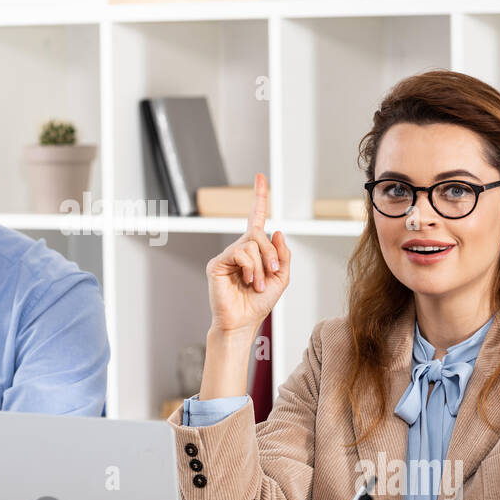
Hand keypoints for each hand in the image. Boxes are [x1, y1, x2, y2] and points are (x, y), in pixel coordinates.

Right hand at [205, 172, 290, 335]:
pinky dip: (250, 268)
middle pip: (259, 234)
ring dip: (261, 266)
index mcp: (254, 250)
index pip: (256, 218)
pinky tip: (247, 281)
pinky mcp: (217, 263)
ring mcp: (227, 255)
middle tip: (271, 273)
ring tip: (256, 284)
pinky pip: (240, 253)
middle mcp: (240, 248)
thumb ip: (282, 255)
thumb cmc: (259, 303)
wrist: (242, 322)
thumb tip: (278, 232)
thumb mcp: (281, 278)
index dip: (259, 197)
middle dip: (270, 253)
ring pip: (251, 244)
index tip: (260, 176)